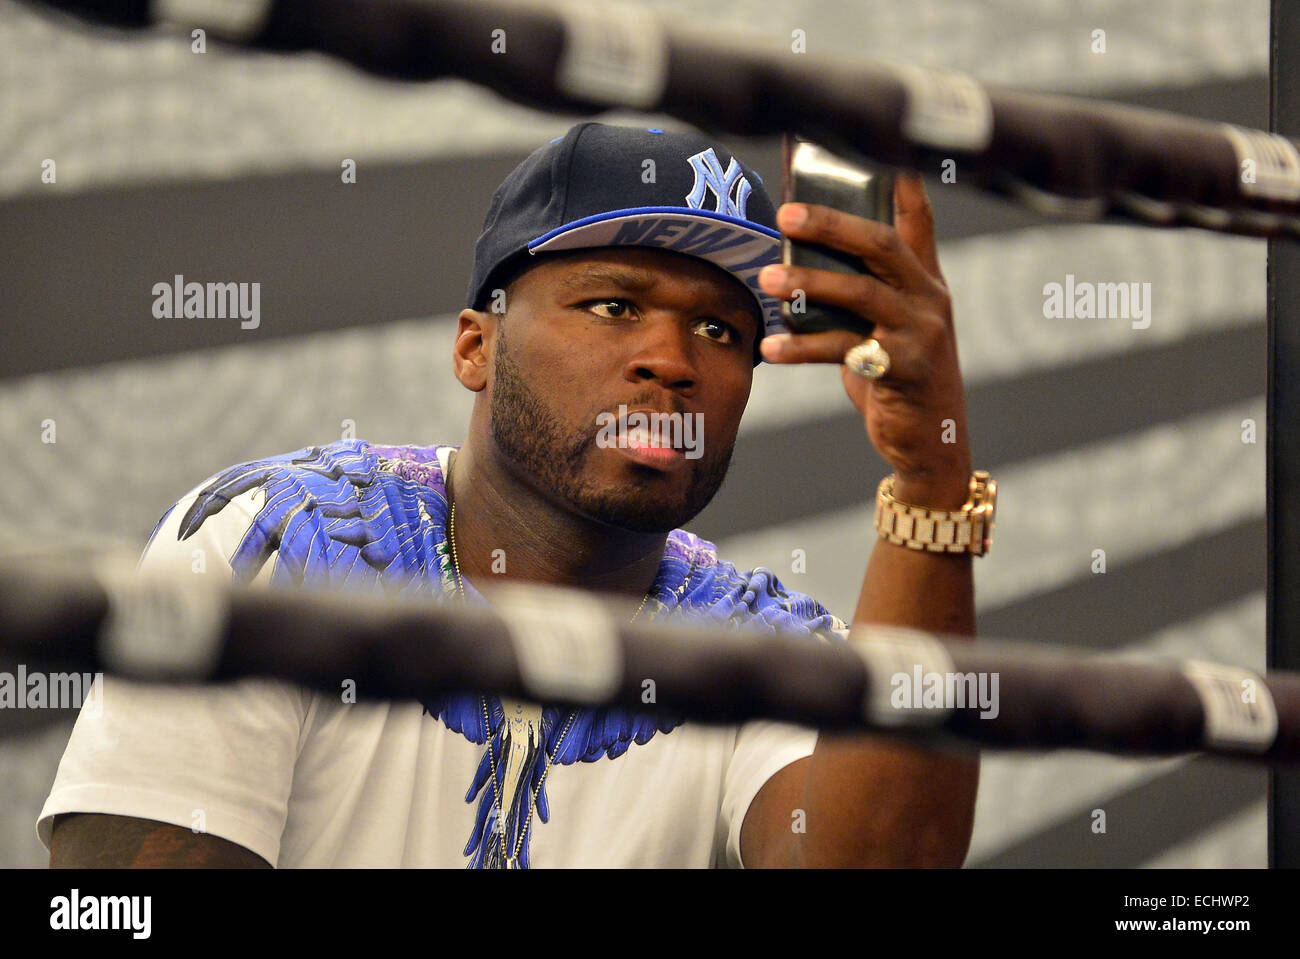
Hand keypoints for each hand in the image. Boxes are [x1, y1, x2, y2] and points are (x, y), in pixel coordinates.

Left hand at [757, 173, 970, 506]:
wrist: (930, 443)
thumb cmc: (896, 377)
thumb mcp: (882, 328)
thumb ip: (856, 292)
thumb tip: (791, 259)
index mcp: (924, 281)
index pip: (916, 219)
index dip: (900, 181)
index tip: (879, 145)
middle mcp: (929, 298)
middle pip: (882, 245)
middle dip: (833, 224)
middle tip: (786, 214)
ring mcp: (921, 333)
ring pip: (862, 294)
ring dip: (810, 284)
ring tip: (766, 280)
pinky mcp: (905, 369)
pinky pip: (844, 349)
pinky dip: (803, 347)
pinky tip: (770, 348)